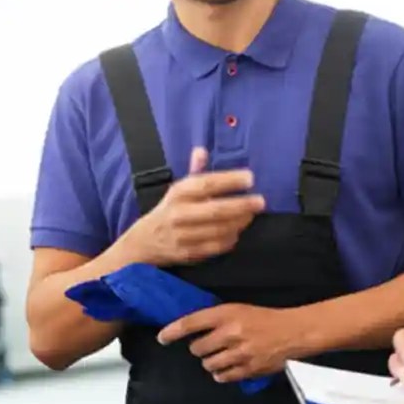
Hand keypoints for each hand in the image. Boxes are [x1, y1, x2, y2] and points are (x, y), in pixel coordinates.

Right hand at [123, 147, 264, 265]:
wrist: (142, 243)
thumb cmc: (168, 210)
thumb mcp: (178, 189)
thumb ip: (194, 171)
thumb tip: (202, 150)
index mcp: (178, 193)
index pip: (206, 184)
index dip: (229, 180)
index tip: (250, 178)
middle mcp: (179, 214)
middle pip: (215, 210)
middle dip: (241, 205)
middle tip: (261, 201)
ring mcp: (183, 236)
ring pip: (218, 230)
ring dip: (239, 223)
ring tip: (251, 215)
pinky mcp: (188, 253)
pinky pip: (215, 247)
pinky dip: (230, 239)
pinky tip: (238, 231)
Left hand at [157, 303, 306, 381]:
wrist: (292, 332)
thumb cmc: (264, 318)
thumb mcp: (239, 309)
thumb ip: (217, 318)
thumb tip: (192, 328)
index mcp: (227, 313)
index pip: (191, 322)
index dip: (173, 331)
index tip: (162, 337)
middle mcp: (230, 333)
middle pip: (197, 348)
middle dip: (199, 348)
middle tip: (209, 345)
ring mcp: (239, 353)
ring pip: (208, 364)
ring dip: (211, 361)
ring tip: (222, 355)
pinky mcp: (247, 369)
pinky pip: (222, 377)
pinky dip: (222, 373)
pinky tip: (230, 365)